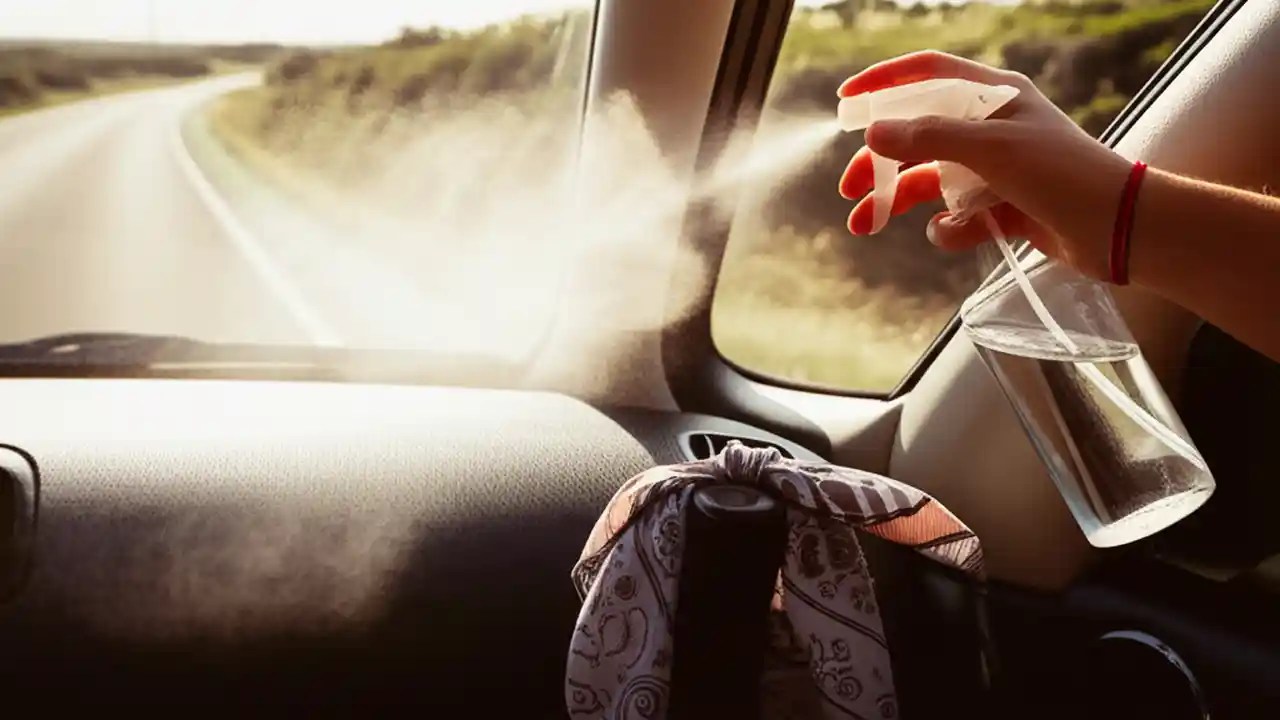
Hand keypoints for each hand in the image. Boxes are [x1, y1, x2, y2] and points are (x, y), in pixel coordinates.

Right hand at [838, 51, 1133, 280]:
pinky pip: (955, 216)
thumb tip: (872, 133)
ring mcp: (992, 169)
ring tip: (866, 224)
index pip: (925, 75)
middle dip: (880, 164)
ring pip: (928, 181)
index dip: (883, 84)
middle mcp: (988, 128)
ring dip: (897, 202)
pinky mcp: (998, 207)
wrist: (1117, 228)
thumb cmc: (1061, 174)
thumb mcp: (990, 148)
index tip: (844, 104)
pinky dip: (949, 228)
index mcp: (991, 96)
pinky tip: (959, 234)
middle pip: (915, 137)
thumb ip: (928, 138)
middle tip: (849, 189)